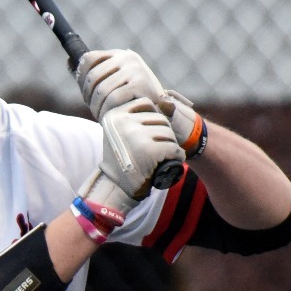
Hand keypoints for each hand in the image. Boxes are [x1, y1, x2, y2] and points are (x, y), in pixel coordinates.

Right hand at [78, 98, 184, 215]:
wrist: (114, 187)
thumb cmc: (120, 160)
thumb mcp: (118, 134)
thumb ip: (132, 118)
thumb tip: (168, 102)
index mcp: (114, 115)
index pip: (145, 103)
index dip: (153, 116)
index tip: (150, 132)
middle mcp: (123, 122)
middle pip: (159, 119)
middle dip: (164, 133)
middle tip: (159, 148)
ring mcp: (136, 135)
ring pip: (168, 133)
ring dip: (170, 145)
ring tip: (163, 156)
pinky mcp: (149, 150)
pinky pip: (172, 147)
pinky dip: (176, 156)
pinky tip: (173, 161)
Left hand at [79, 49, 205, 157]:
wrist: (160, 114)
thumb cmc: (132, 101)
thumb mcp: (111, 84)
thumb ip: (92, 75)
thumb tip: (68, 61)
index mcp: (120, 55)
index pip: (89, 59)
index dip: (82, 78)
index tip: (87, 95)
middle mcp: (128, 58)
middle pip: (92, 77)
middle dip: (88, 97)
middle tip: (94, 109)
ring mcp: (135, 69)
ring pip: (100, 90)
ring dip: (97, 107)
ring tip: (102, 116)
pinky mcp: (140, 83)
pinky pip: (112, 98)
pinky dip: (107, 111)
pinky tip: (111, 117)